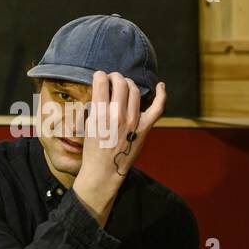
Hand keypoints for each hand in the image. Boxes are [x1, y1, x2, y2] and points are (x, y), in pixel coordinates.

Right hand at [76, 72, 165, 201]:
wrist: (104, 172)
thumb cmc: (93, 150)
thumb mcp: (87, 126)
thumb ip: (95, 108)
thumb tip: (101, 91)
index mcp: (99, 114)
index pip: (102, 83)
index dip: (100, 75)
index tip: (99, 77)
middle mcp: (117, 116)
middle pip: (120, 83)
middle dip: (115, 77)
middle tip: (112, 80)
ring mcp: (133, 122)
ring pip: (135, 90)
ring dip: (129, 83)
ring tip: (125, 85)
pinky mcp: (144, 129)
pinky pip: (157, 108)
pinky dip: (161, 95)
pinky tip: (161, 85)